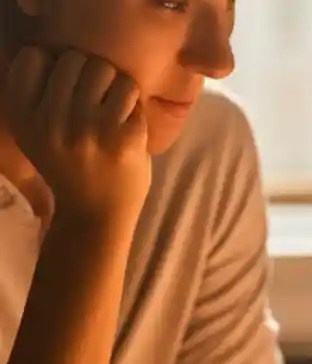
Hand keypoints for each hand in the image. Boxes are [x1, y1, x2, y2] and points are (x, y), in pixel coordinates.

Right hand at [3, 47, 150, 223]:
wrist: (96, 214)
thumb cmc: (70, 166)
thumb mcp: (36, 133)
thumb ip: (38, 94)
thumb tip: (58, 49)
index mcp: (24, 117)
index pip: (33, 57)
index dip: (54, 63)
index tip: (67, 85)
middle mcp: (51, 121)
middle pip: (74, 59)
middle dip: (91, 72)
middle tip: (98, 97)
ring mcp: (88, 129)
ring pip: (105, 70)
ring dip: (115, 84)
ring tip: (114, 107)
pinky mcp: (122, 136)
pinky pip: (131, 92)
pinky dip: (134, 104)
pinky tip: (128, 123)